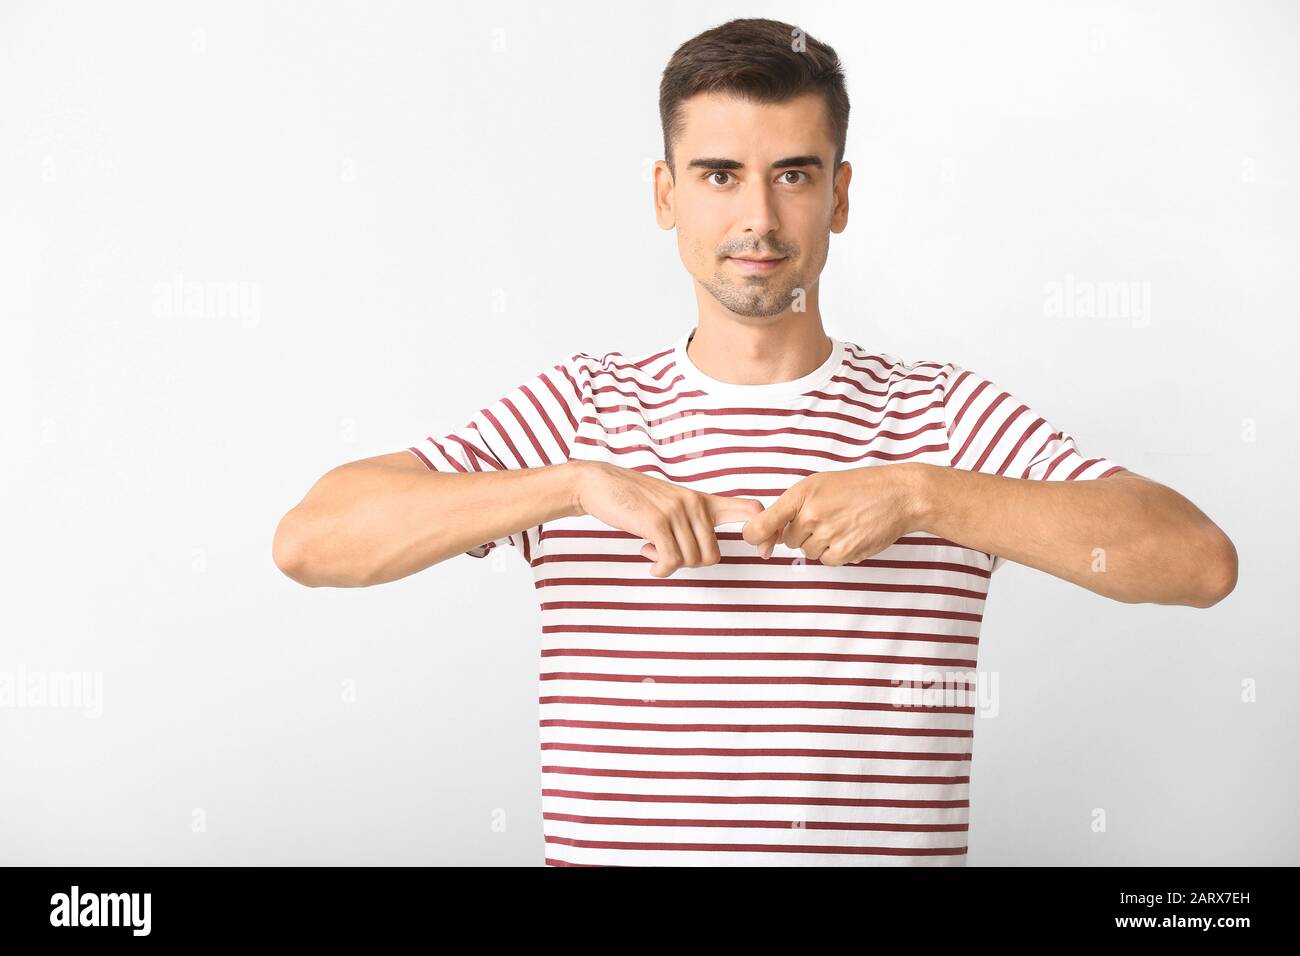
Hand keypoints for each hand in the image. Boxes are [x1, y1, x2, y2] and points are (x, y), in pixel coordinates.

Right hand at [572, 461, 764, 576]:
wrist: (599, 485)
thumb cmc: (635, 500)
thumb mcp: (672, 504)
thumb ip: (692, 522)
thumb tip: (705, 553)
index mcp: (703, 500)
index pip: (751, 509)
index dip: (765, 534)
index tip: (764, 552)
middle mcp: (695, 504)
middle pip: (713, 555)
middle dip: (691, 564)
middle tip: (667, 554)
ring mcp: (677, 512)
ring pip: (692, 560)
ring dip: (668, 564)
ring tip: (651, 550)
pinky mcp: (657, 522)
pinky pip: (671, 561)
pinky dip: (659, 568)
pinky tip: (646, 557)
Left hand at [740, 464, 930, 565]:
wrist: (898, 495)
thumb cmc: (857, 487)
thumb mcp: (820, 484)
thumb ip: (791, 507)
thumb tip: (768, 537)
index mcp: (802, 494)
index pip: (762, 524)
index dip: (754, 536)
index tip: (756, 540)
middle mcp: (812, 514)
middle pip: (788, 541)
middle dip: (802, 533)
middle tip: (826, 517)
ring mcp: (829, 534)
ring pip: (808, 552)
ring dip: (820, 543)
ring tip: (842, 523)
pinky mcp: (846, 551)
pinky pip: (827, 561)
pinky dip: (837, 553)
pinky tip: (851, 534)